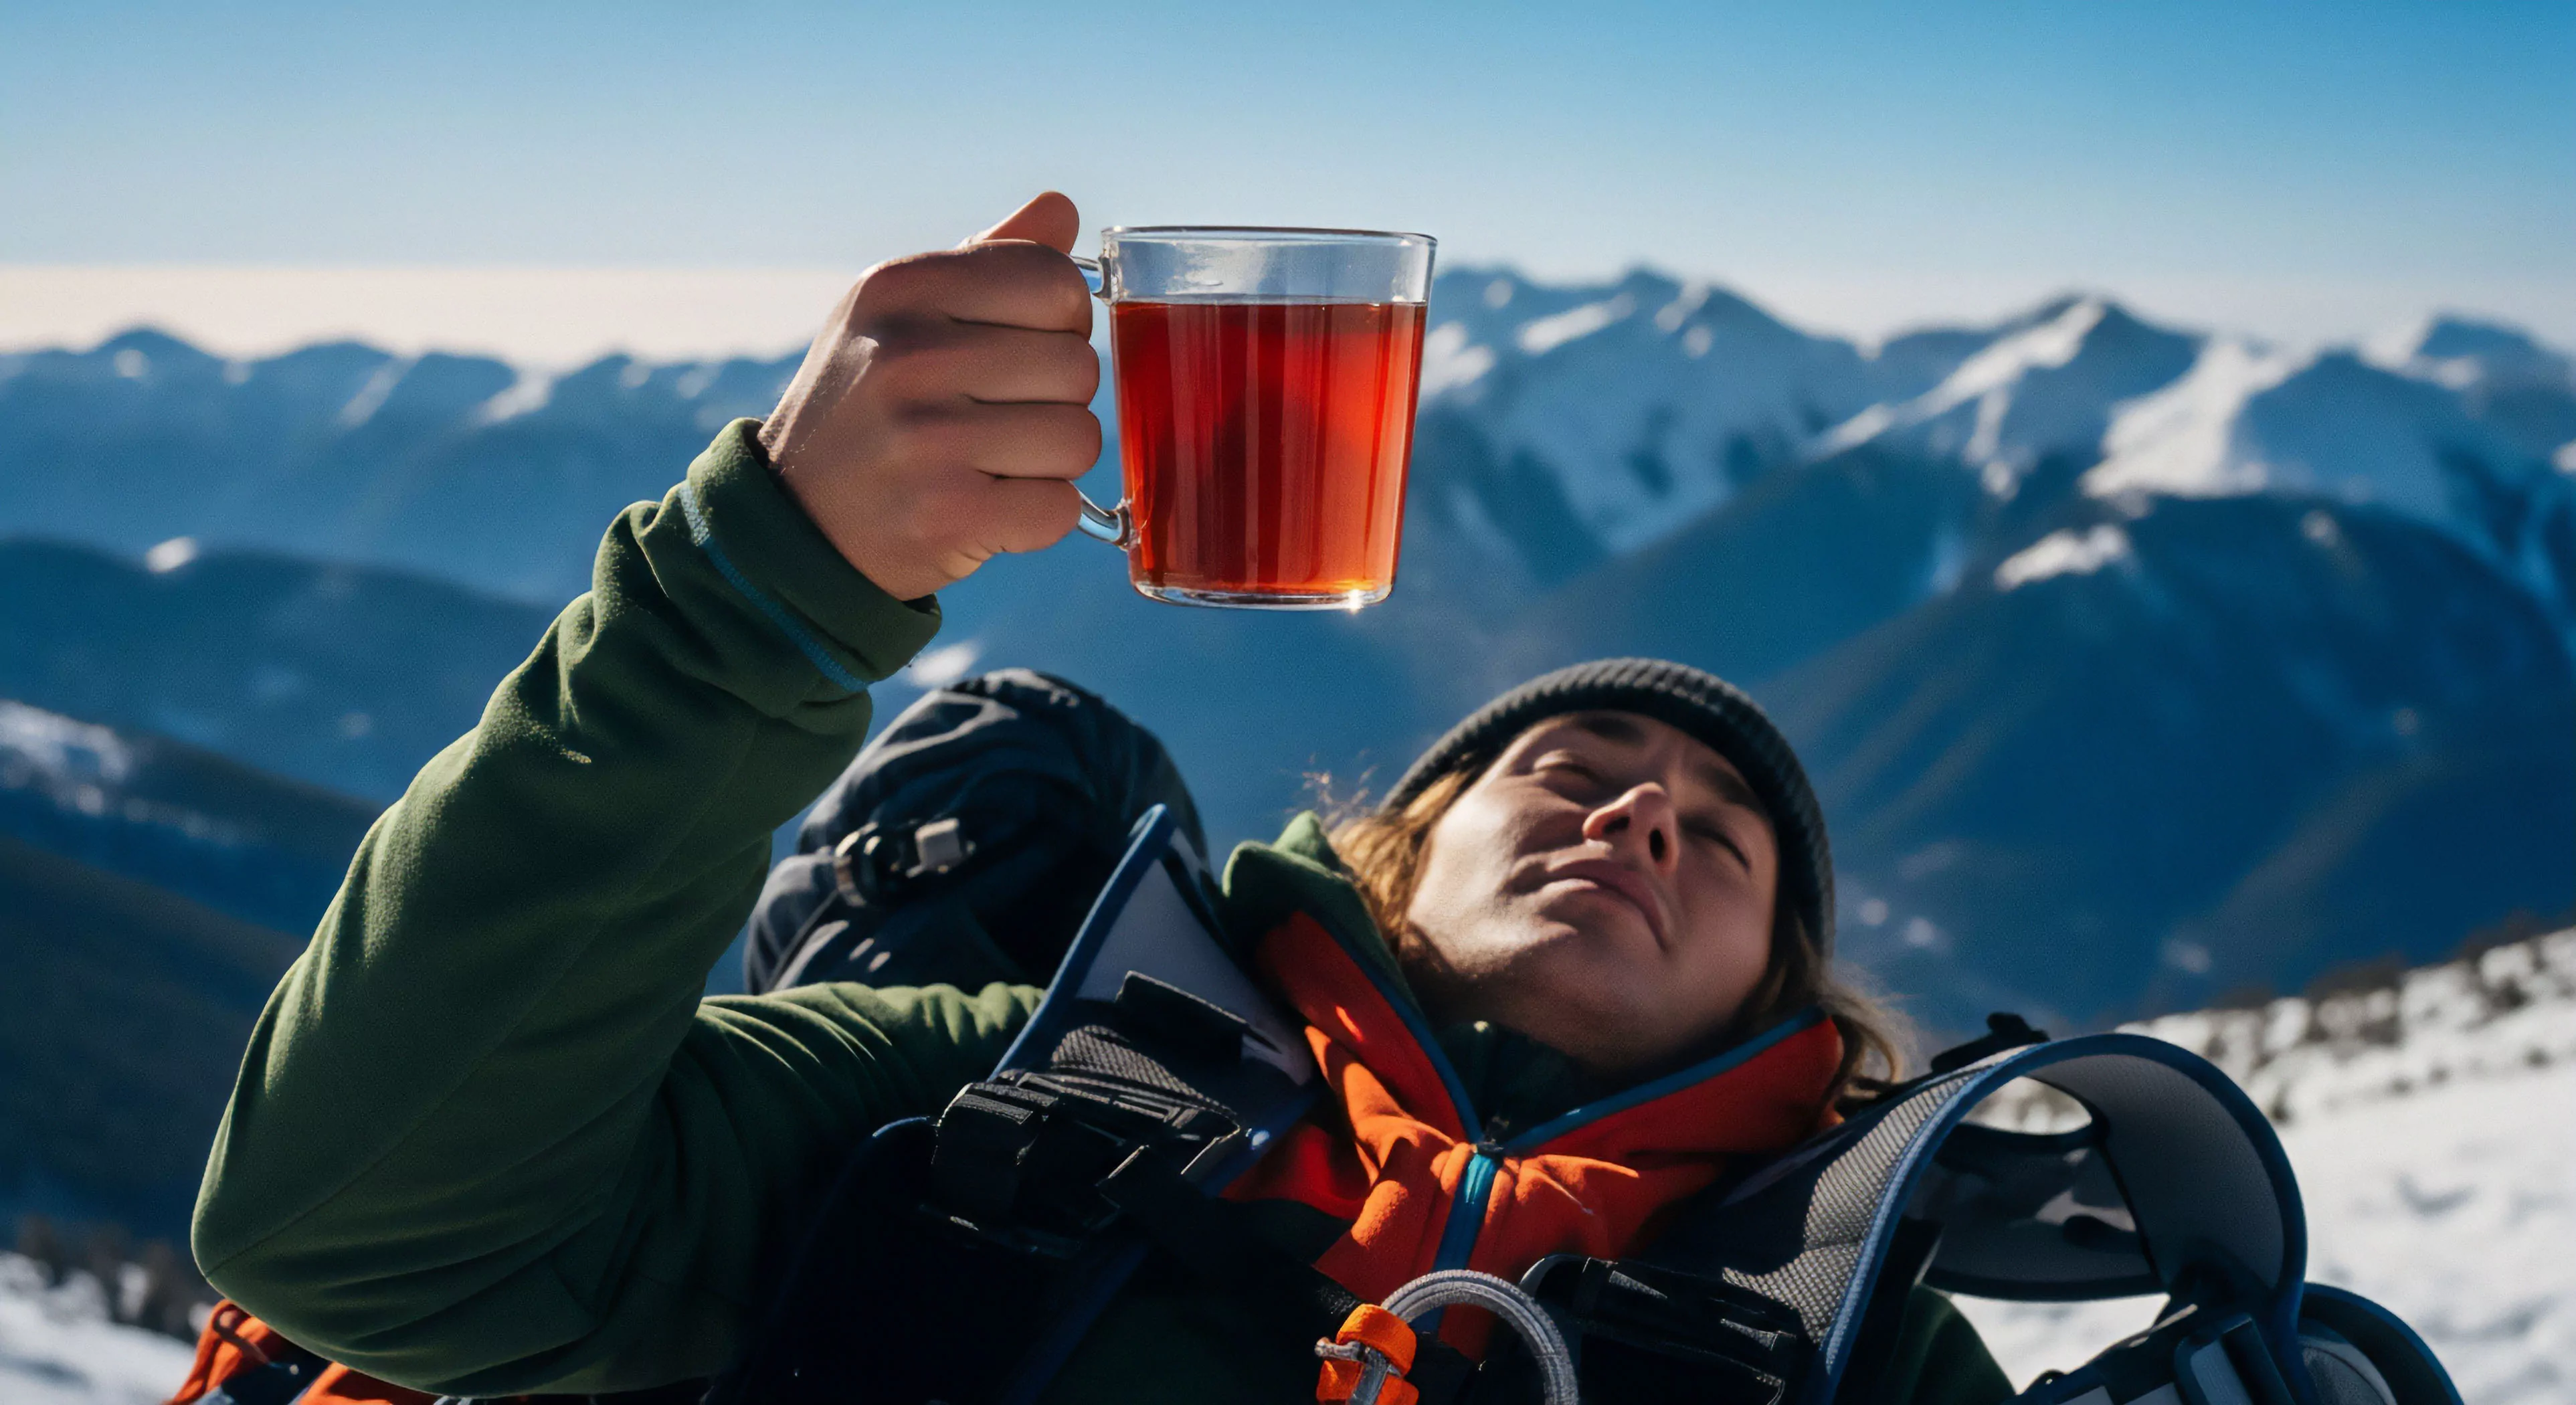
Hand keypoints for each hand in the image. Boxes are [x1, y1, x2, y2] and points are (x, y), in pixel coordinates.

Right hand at [760, 192, 1099, 601]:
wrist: (798, 519)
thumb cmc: (870, 405)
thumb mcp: (903, 315)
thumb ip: (986, 260)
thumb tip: (1060, 208)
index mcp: (903, 288)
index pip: (1055, 280)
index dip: (1060, 321)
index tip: (1020, 348)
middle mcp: (909, 357)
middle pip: (1077, 364)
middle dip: (1057, 398)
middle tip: (1000, 416)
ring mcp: (927, 441)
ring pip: (1079, 438)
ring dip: (1051, 460)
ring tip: (991, 461)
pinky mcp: (948, 516)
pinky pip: (1060, 507)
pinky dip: (1038, 516)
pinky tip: (988, 506)